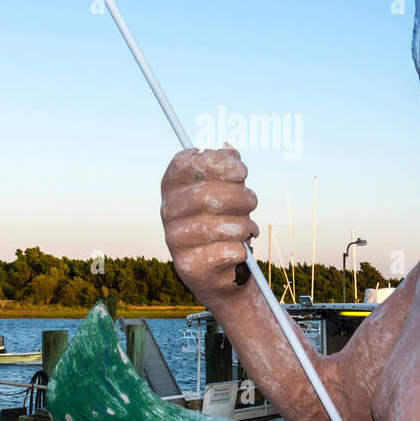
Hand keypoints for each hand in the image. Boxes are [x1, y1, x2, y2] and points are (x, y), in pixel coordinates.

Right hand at [161, 146, 259, 302]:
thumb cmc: (223, 220)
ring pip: (224, 226)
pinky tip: (238, 251)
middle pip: (208, 195)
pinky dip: (242, 250)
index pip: (185, 164)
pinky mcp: (190, 267)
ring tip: (247, 228)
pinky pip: (230, 251)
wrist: (219, 272)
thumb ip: (227, 166)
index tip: (241, 171)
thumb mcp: (226, 189)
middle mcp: (167, 212)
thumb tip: (229, 149)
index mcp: (172, 187)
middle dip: (241, 197)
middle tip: (252, 201)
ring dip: (246, 225)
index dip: (218, 163)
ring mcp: (176, 240)